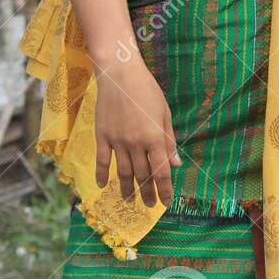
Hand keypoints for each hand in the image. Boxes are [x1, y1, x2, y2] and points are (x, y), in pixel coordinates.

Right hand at [94, 50, 179, 206]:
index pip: (161, 172)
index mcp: (155, 138)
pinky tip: (102, 186)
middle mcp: (136, 143)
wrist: (119, 73)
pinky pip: (102, 160)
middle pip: (142, 175)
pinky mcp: (102, 135)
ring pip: (122, 172)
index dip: (164, 190)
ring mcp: (117, 140)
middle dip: (147, 193)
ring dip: (127, 189)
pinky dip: (101, 175)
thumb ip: (169, 141)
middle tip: (148, 205)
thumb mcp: (165, 114)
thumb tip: (176, 164)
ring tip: (129, 200)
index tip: (166, 202)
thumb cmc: (147, 90)